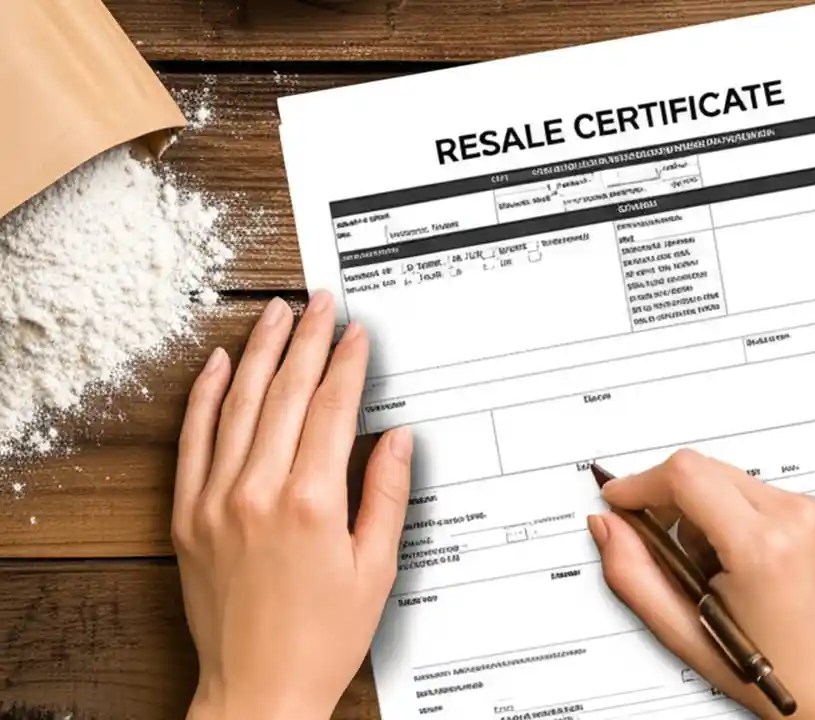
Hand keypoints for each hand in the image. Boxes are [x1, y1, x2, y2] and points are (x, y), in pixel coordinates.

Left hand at [173, 292, 412, 719]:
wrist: (259, 688)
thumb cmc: (322, 638)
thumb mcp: (376, 568)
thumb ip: (387, 494)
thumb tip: (396, 438)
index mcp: (312, 503)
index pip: (331, 408)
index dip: (347, 363)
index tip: (357, 333)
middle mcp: (258, 493)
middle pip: (284, 393)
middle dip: (306, 339)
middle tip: (319, 303)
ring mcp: (216, 501)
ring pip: (237, 404)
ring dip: (258, 352)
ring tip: (274, 314)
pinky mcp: (187, 516)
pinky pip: (193, 439)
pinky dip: (203, 396)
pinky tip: (216, 364)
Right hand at [588, 449, 814, 719]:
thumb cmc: (780, 675)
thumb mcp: (687, 632)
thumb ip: (634, 575)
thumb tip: (608, 528)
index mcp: (763, 546)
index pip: (685, 474)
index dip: (639, 483)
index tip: (618, 501)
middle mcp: (793, 516)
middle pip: (701, 468)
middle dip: (666, 501)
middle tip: (659, 550)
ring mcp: (808, 511)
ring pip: (723, 478)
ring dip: (697, 512)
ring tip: (705, 570)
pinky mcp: (813, 513)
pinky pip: (748, 492)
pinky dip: (725, 517)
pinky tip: (730, 563)